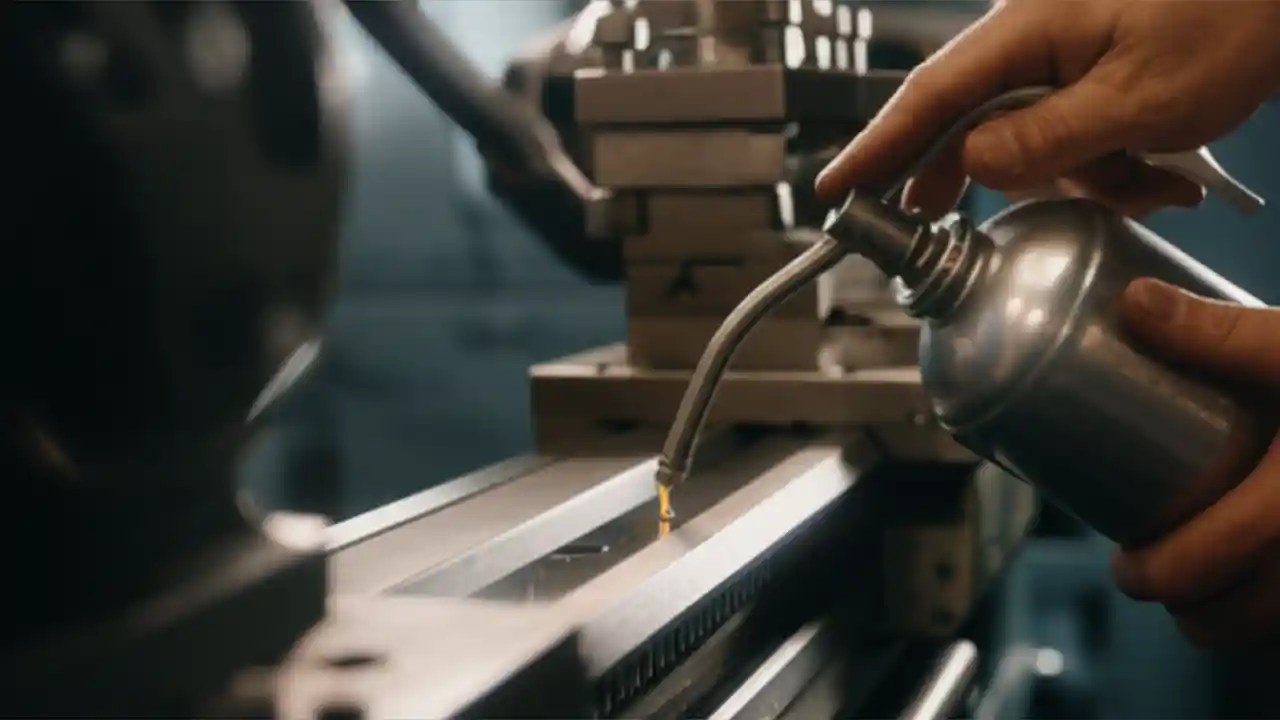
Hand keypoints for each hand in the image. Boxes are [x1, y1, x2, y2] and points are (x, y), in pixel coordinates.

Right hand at [815, 0, 1279, 217]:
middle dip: (981, 178)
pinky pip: (1072, 135)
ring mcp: (1064, 58)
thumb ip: (1046, 139)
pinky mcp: (1093, 74)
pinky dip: (1111, 166)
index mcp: (1027, 32)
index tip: (833, 189)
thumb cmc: (1233, 12)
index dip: (876, 149)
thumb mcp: (1141, 97)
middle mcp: (1033, 42)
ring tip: (1152, 181)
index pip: (928, 99)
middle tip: (940, 220)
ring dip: (1081, 179)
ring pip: (1029, 142)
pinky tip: (1164, 174)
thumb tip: (971, 165)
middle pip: (968, 126)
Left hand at [1114, 278, 1279, 648]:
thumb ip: (1224, 332)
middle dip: (1194, 612)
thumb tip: (1133, 300)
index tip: (1126, 568)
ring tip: (1203, 595)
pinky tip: (1267, 600)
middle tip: (1155, 581)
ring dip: (1241, 625)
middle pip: (1247, 617)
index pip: (1217, 555)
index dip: (1161, 574)